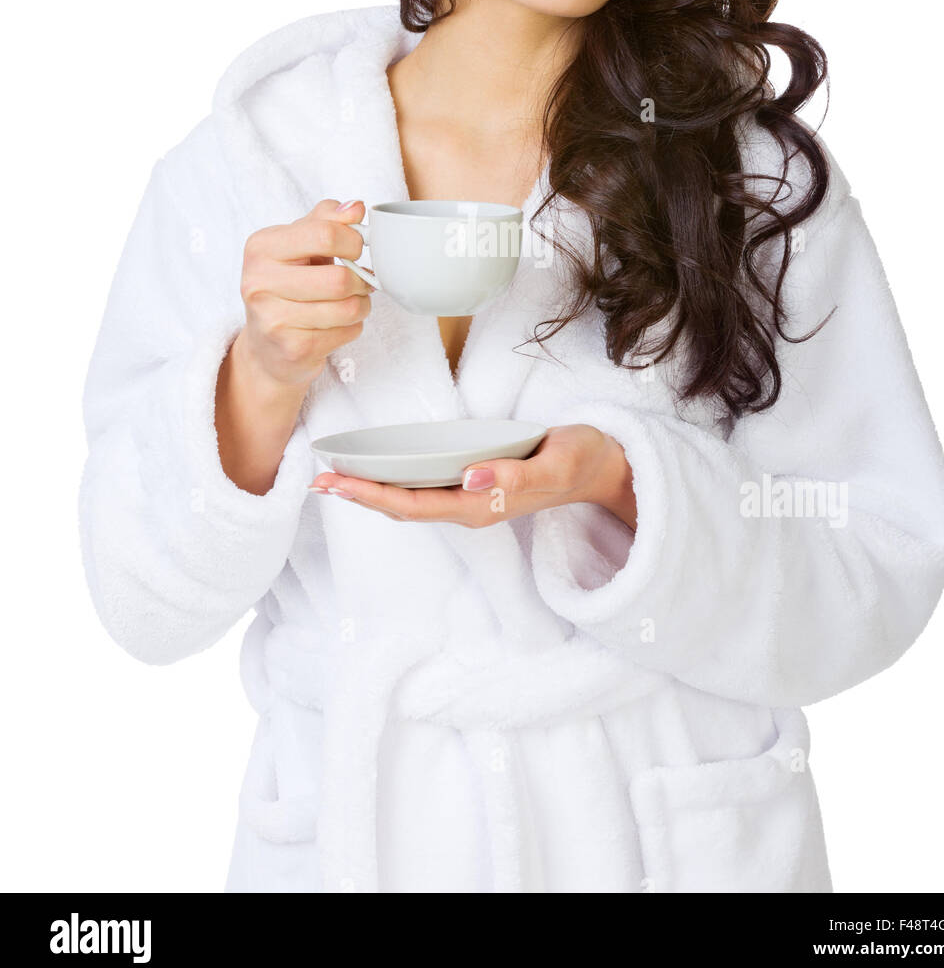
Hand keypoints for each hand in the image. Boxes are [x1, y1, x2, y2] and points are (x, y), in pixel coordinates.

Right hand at [238, 198, 373, 389]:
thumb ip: (326, 220)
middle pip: (339, 278)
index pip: (324, 234)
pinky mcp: (292, 348)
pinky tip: (337, 323)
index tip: (356, 248)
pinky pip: (347, 331)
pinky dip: (352, 326)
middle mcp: (259, 282)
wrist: (267, 346)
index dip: (353, 241)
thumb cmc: (288, 286)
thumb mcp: (299, 245)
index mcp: (261, 247)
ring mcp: (273, 319)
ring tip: (351, 301)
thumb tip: (355, 208)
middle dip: (362, 279)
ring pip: (348, 308)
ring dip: (361, 304)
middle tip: (361, 280)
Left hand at [309, 424, 631, 528]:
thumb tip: (467, 479)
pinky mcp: (475, 484)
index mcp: (481, 505)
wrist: (604, 467)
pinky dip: (394, 479)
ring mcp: (471, 498)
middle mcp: (469, 507)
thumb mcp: (555, 463)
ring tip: (334, 477)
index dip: (370, 495)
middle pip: (402, 507)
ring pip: (410, 499)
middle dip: (359, 495)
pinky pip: (425, 488)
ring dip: (371, 489)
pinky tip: (378, 469)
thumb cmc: (580, 460)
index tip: (334, 483)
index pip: (413, 505)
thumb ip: (513, 474)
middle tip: (316, 480)